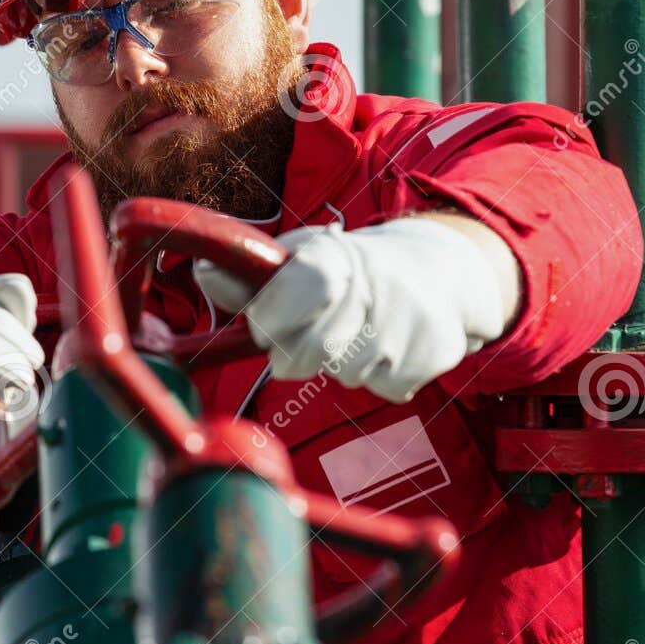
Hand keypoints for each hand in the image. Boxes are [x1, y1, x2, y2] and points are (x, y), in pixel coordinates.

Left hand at [194, 219, 508, 401]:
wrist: (440, 271)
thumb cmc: (354, 268)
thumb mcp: (304, 256)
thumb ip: (252, 277)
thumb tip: (204, 275)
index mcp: (330, 259)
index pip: (273, 313)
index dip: (265, 323)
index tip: (268, 321)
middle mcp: (368, 292)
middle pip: (301, 358)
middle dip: (296, 352)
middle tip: (313, 331)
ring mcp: (400, 329)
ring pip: (342, 374)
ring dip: (341, 361)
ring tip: (359, 329)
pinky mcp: (427, 358)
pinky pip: (380, 387)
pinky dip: (378, 373)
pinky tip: (390, 344)